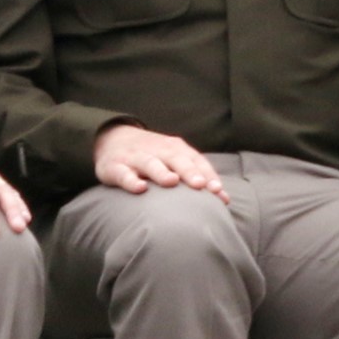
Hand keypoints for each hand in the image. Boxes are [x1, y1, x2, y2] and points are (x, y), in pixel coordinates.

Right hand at [93, 120, 227, 200]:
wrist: (113, 138)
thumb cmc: (154, 156)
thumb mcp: (174, 160)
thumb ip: (197, 177)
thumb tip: (224, 200)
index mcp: (176, 149)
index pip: (195, 161)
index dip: (207, 175)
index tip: (218, 191)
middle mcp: (158, 151)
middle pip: (176, 159)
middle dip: (189, 171)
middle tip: (200, 185)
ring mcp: (136, 158)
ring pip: (151, 164)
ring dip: (162, 172)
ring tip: (172, 182)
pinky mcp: (115, 167)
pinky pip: (123, 174)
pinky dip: (131, 180)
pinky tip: (139, 188)